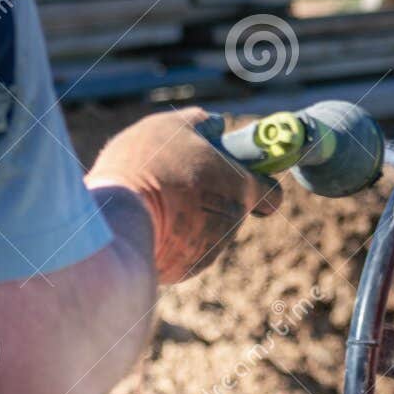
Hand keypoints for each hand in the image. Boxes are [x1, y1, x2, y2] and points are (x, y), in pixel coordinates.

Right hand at [87, 107, 280, 283]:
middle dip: (209, 196)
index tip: (245, 178)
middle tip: (178, 180)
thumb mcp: (172, 126)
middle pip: (229, 207)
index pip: (272, 194)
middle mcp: (231, 222)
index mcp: (239, 187)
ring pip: (204, 229)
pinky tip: (148, 223)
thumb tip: (216, 124)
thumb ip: (200, 124)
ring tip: (155, 200)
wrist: (121, 219)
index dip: (261, 185)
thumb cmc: (150, 166)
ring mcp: (210, 250)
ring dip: (187, 216)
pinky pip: (182, 250)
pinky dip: (170, 238)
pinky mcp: (186, 270)